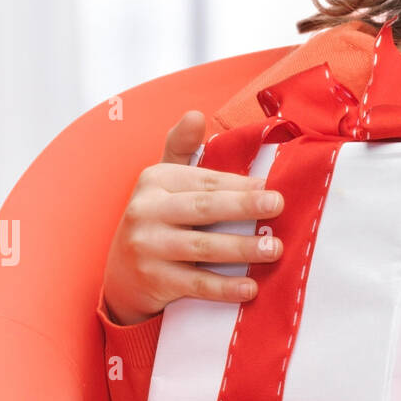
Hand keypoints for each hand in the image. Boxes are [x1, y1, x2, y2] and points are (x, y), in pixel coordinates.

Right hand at [101, 110, 284, 325]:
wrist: (122, 275)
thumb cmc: (158, 219)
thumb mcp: (163, 182)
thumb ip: (181, 149)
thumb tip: (194, 114)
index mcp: (155, 182)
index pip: (205, 181)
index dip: (240, 184)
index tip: (272, 186)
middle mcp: (146, 211)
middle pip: (204, 208)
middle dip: (244, 207)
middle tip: (279, 205)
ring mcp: (147, 247)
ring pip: (202, 247)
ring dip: (242, 248)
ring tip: (274, 248)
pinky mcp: (153, 280)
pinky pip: (195, 284)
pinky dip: (224, 287)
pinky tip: (250, 287)